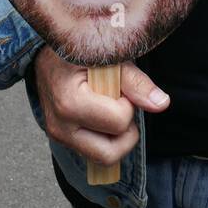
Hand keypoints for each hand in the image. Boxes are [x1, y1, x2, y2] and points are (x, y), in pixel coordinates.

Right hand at [33, 46, 169, 164]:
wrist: (45, 51)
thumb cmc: (79, 49)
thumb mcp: (109, 57)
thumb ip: (135, 82)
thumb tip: (161, 104)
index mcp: (69, 102)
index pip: (119, 122)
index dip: (128, 103)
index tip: (118, 84)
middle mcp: (59, 126)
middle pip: (110, 153)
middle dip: (124, 130)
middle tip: (119, 103)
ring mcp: (57, 135)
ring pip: (103, 158)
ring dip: (116, 137)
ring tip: (110, 108)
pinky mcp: (60, 139)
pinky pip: (93, 152)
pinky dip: (105, 138)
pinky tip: (101, 115)